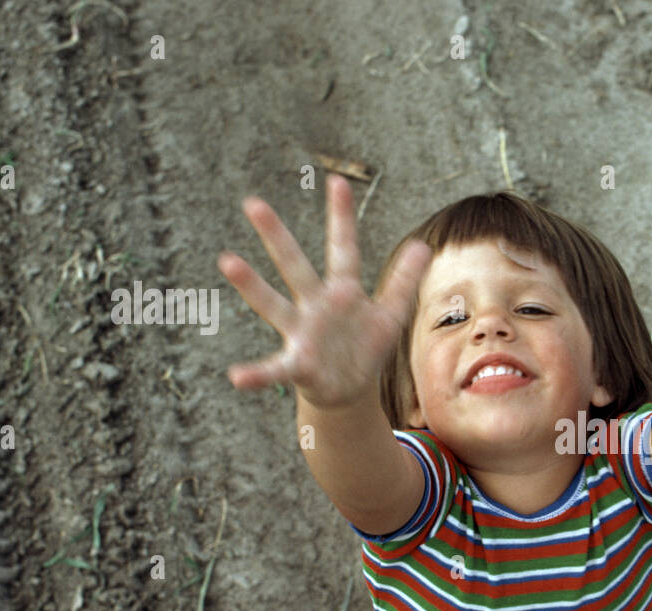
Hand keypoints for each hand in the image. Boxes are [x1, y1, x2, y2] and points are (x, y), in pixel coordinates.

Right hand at [218, 174, 432, 408]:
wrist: (349, 388)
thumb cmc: (364, 346)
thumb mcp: (389, 315)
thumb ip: (403, 281)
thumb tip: (423, 246)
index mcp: (342, 291)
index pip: (344, 249)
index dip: (342, 218)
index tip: (337, 181)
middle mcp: (315, 304)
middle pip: (295, 265)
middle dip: (276, 236)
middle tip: (252, 203)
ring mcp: (302, 333)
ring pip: (274, 305)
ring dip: (252, 285)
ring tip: (228, 261)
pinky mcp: (298, 365)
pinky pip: (273, 369)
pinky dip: (255, 374)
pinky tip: (237, 377)